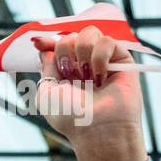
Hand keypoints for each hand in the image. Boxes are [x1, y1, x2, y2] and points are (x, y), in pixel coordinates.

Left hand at [32, 27, 145, 160]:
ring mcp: (102, 61)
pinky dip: (100, 56)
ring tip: (86, 75)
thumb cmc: (70, 117)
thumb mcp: (46, 93)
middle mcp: (82, 65)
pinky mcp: (121, 60)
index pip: (55, 46)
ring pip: (89, 33)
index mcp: (64, 72)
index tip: (38, 42)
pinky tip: (99, 75)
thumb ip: (45, 68)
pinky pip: (108, 41)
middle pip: (70, 37)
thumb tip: (44, 48)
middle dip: (65, 50)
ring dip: (82, 51)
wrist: (97, 128)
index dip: (47, 41)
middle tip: (69, 71)